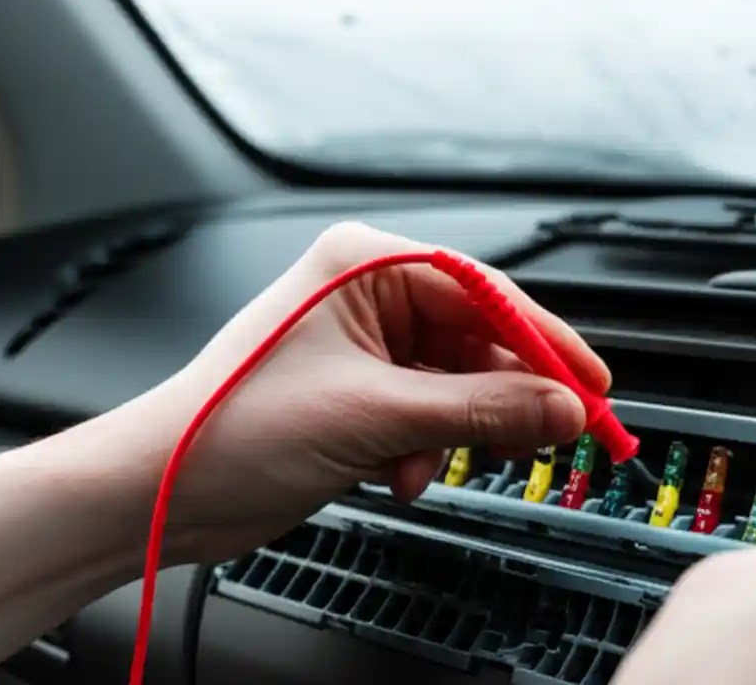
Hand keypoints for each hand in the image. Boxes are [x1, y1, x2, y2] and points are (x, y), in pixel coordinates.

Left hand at [146, 222, 609, 560]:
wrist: (163, 492)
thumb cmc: (234, 428)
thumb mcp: (376, 416)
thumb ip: (482, 409)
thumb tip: (562, 407)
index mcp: (363, 264)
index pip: (485, 291)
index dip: (546, 340)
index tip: (592, 383)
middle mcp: (367, 295)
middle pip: (478, 340)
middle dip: (504, 397)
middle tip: (549, 433)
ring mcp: (364, 346)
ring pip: (458, 385)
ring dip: (456, 434)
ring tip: (432, 462)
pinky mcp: (361, 393)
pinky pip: (429, 415)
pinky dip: (426, 450)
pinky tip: (398, 473)